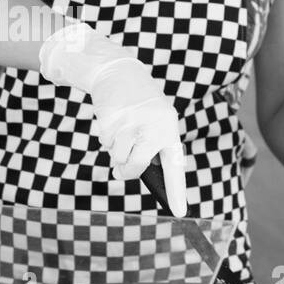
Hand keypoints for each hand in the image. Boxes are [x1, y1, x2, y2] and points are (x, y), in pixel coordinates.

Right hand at [40, 21, 186, 212]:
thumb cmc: (140, 104)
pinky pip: (105, 142)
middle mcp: (153, 126)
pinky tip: (112, 120)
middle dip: (127, 170)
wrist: (119, 71)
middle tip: (121, 167)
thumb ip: (148, 147)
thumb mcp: (153, 121)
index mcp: (169, 128)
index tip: (178, 211)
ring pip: (118, 156)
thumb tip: (128, 173)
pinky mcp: (111, 119)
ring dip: (115, 149)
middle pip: (136, 166)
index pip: (174, 165)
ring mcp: (131, 122)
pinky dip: (105, 136)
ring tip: (121, 128)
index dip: (176, 190)